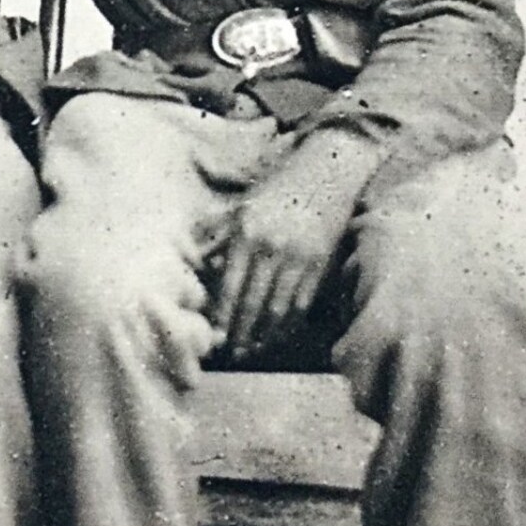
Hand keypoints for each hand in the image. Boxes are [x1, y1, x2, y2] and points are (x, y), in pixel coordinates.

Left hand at [211, 129, 378, 357]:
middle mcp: (271, 248)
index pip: (230, 286)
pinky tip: (277, 335)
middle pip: (252, 303)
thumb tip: (200, 267)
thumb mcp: (241, 207)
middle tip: (231, 353)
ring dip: (263, 335)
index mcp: (247, 233)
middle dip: (240, 332)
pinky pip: (301, 303)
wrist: (325, 172)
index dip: (222, 315)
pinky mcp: (320, 264)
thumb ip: (219, 237)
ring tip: (251, 350)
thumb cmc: (277, 190)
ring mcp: (298, 258)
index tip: (214, 335)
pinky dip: (287, 324)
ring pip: (278, 309)